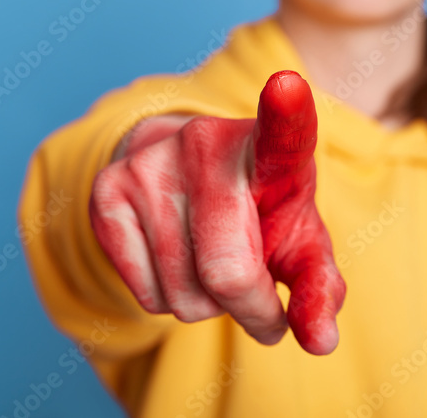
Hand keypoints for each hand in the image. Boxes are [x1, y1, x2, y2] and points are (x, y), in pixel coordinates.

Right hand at [89, 70, 345, 354]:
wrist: (188, 170)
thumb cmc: (260, 211)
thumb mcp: (300, 243)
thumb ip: (319, 288)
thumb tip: (320, 341)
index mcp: (268, 151)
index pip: (282, 134)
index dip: (287, 112)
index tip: (289, 86)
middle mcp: (206, 144)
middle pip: (226, 272)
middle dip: (248, 308)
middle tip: (259, 301)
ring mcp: (150, 163)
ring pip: (183, 294)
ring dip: (206, 305)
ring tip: (212, 263)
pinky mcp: (106, 190)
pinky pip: (145, 294)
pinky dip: (168, 299)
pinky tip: (177, 259)